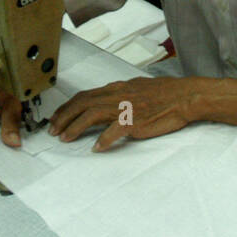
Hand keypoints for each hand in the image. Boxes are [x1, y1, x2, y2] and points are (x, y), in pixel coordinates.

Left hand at [48, 77, 195, 151]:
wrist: (184, 96)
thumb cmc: (164, 93)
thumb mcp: (136, 88)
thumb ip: (119, 95)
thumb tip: (106, 101)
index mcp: (116, 89)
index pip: (84, 96)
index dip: (67, 107)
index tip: (56, 118)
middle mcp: (117, 95)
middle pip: (82, 103)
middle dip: (64, 117)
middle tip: (52, 131)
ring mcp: (126, 107)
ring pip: (92, 114)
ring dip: (76, 127)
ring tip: (65, 138)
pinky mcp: (136, 120)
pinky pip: (115, 130)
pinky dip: (104, 140)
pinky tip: (96, 148)